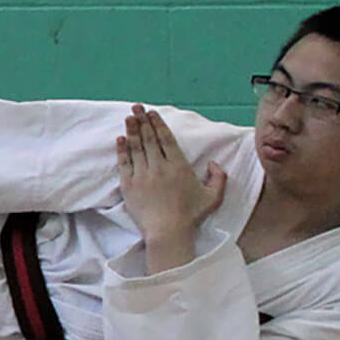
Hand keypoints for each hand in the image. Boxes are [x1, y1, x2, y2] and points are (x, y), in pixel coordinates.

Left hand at [116, 105, 225, 272]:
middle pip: (149, 139)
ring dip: (132, 130)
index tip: (152, 113)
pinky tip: (120, 139)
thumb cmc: (190, 216)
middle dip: (142, 120)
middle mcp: (159, 167)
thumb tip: (215, 163)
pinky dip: (122, 150)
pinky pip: (124, 164)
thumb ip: (218, 177)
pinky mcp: (129, 186)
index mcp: (178, 166)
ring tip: (129, 117)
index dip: (158, 124)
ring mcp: (142, 176)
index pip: (166, 139)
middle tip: (136, 107)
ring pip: (136, 148)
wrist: (167, 233)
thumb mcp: (213, 197)